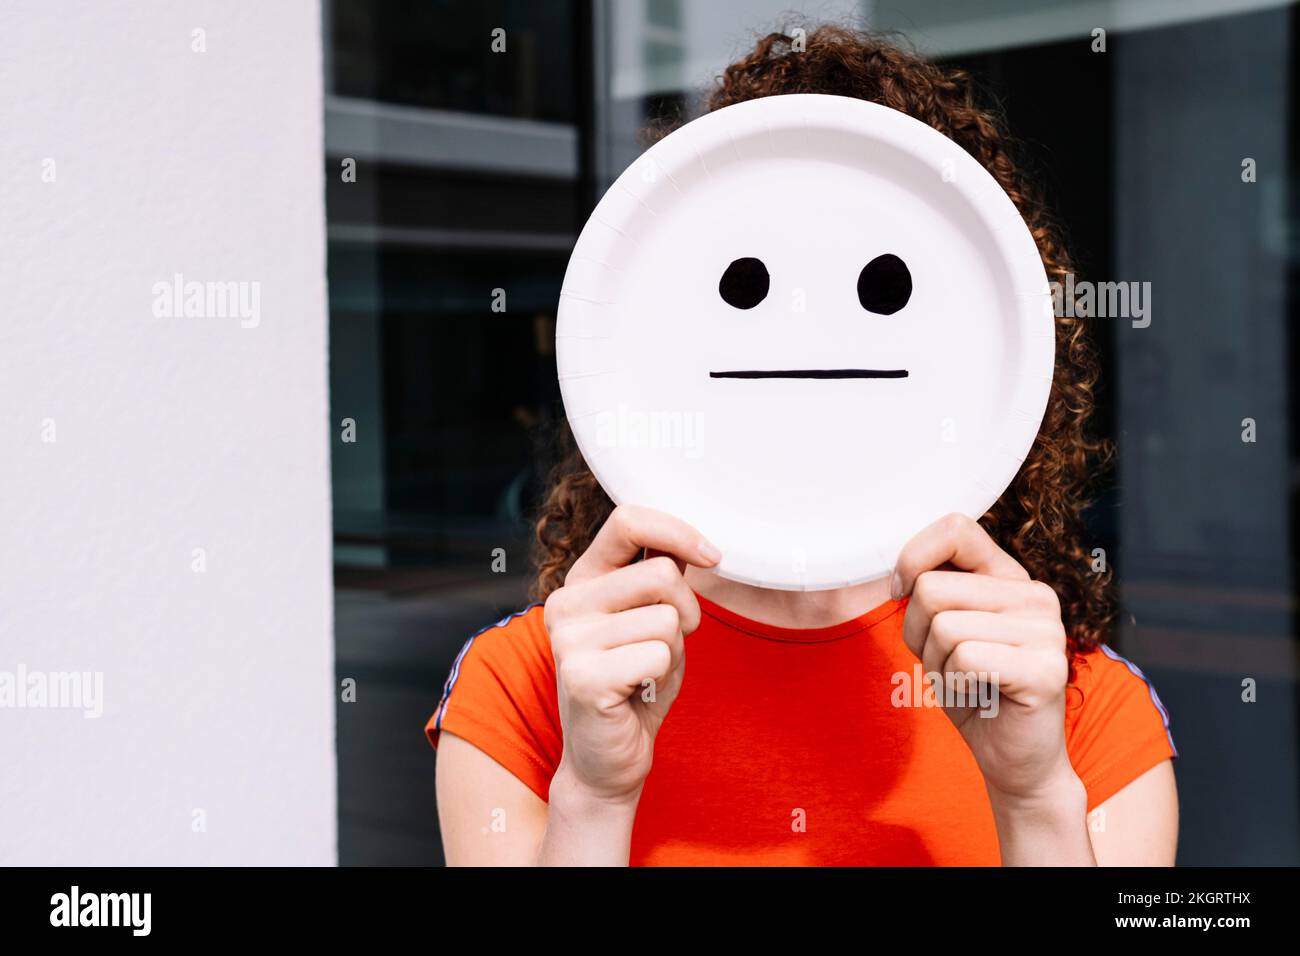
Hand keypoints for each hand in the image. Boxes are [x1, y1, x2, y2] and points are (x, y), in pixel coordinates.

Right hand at [543, 504, 720, 805]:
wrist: (607, 760)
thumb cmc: (636, 686)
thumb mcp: (652, 619)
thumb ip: (660, 580)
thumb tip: (694, 545)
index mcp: (582, 580)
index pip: (628, 521)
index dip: (678, 532)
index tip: (711, 557)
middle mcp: (566, 603)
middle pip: (661, 573)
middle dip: (687, 611)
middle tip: (666, 646)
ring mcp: (570, 639)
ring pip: (667, 619)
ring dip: (673, 652)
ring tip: (645, 674)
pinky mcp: (583, 676)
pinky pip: (659, 655)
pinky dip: (663, 677)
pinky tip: (636, 694)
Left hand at [892, 513, 1076, 805]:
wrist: (1013, 757)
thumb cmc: (972, 688)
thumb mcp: (941, 629)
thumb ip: (932, 589)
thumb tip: (901, 574)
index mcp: (1009, 577)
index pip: (955, 528)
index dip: (913, 557)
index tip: (902, 591)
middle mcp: (1035, 595)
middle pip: (932, 589)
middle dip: (919, 632)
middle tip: (947, 661)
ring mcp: (1047, 631)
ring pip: (944, 626)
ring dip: (937, 663)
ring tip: (966, 680)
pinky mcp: (1047, 669)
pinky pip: (965, 658)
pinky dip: (955, 683)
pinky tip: (979, 694)